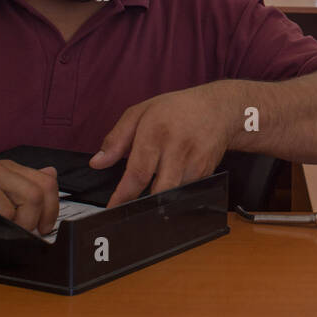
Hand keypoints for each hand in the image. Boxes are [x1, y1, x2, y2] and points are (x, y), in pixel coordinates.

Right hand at [0, 158, 59, 233]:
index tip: (44, 226)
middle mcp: (1, 169)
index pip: (47, 183)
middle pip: (40, 192)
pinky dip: (1, 223)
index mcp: (8, 168)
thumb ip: (20, 180)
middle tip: (28, 232)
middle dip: (40, 219)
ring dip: (22, 222)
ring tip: (8, 229)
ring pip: (27, 198)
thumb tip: (51, 175)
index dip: (52, 208)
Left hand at [92, 85, 235, 206]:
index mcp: (156, 131)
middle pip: (159, 190)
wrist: (219, 108)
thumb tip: (98, 162)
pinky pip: (185, 190)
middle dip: (143, 203)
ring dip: (159, 196)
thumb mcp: (140, 113)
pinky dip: (174, 189)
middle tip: (129, 208)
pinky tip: (172, 176)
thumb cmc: (176, 109)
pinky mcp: (206, 172)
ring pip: (172, 193)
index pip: (138, 172)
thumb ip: (116, 139)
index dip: (124, 195)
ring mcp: (196, 161)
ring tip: (153, 184)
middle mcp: (178, 147)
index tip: (113, 207)